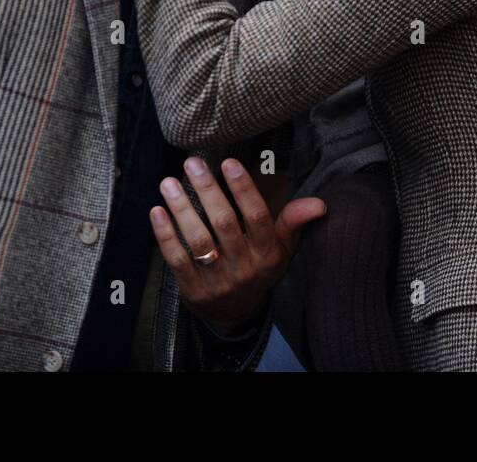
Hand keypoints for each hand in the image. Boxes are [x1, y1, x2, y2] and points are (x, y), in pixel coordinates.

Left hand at [151, 155, 325, 335]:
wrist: (236, 314)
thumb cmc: (259, 268)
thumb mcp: (282, 248)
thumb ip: (293, 222)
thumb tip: (319, 204)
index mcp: (268, 255)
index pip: (257, 217)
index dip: (243, 189)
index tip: (229, 162)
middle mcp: (244, 268)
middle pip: (225, 224)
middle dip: (207, 191)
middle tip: (192, 163)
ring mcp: (217, 281)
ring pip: (199, 241)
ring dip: (182, 210)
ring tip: (169, 183)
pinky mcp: (193, 291)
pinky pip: (178, 261)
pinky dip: (166, 236)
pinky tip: (157, 211)